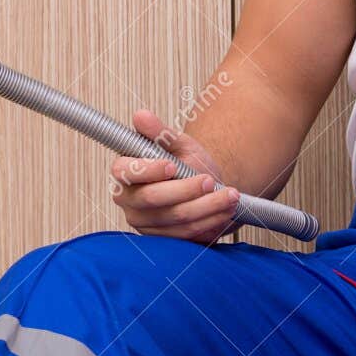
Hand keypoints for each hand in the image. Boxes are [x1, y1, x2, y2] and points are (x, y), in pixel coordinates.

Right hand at [110, 109, 239, 243]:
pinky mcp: (163, 239)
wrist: (207, 186)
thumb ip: (160, 132)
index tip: (171, 165)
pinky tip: (226, 209)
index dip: (148, 170)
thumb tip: (141, 115)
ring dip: (207, 206)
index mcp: (126, 173)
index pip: (126, 172)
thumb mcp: (178, 144)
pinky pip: (187, 234)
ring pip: (175, 217)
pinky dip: (210, 220)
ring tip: (230, 195)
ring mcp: (145, 223)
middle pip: (153, 198)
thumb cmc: (188, 162)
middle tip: (209, 180)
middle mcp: (130, 201)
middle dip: (185, 189)